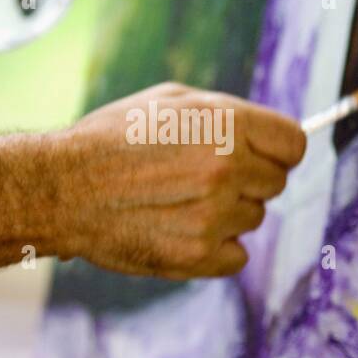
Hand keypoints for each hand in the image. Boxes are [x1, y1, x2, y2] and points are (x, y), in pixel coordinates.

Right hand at [53, 82, 306, 278]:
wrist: (63, 188)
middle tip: (201, 179)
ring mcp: (215, 215)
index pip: (294, 145)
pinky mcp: (198, 256)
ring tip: (178, 202)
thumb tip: (265, 135)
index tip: (261, 157)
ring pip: (252, 220)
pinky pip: (237, 256)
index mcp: (227, 124)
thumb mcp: (170, 101)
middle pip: (274, 184)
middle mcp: (228, 168)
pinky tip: (181, 230)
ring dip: (226, 214)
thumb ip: (226, 114)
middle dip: (248, 181)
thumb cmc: (112, 138)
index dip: (278, 151)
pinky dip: (216, 249)